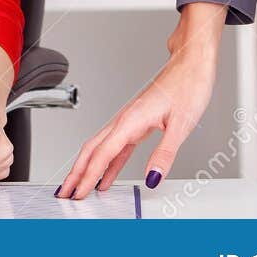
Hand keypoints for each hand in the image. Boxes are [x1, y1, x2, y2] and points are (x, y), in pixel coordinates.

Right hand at [56, 3, 223, 198]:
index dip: (87, 176)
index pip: (102, 154)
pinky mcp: (137, 123)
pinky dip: (107, 164)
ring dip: (87, 168)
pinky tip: (106, 176)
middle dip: (75, 173)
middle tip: (64, 192)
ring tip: (78, 187)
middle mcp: (124, 119)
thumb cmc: (188, 85)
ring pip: (100, 148)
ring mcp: (129, 121)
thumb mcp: (182, 124)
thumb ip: (165, 154)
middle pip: (91, 150)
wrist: (192, 63)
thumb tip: (152, 178)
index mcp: (130, 120)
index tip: (77, 193)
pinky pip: (116, 147)